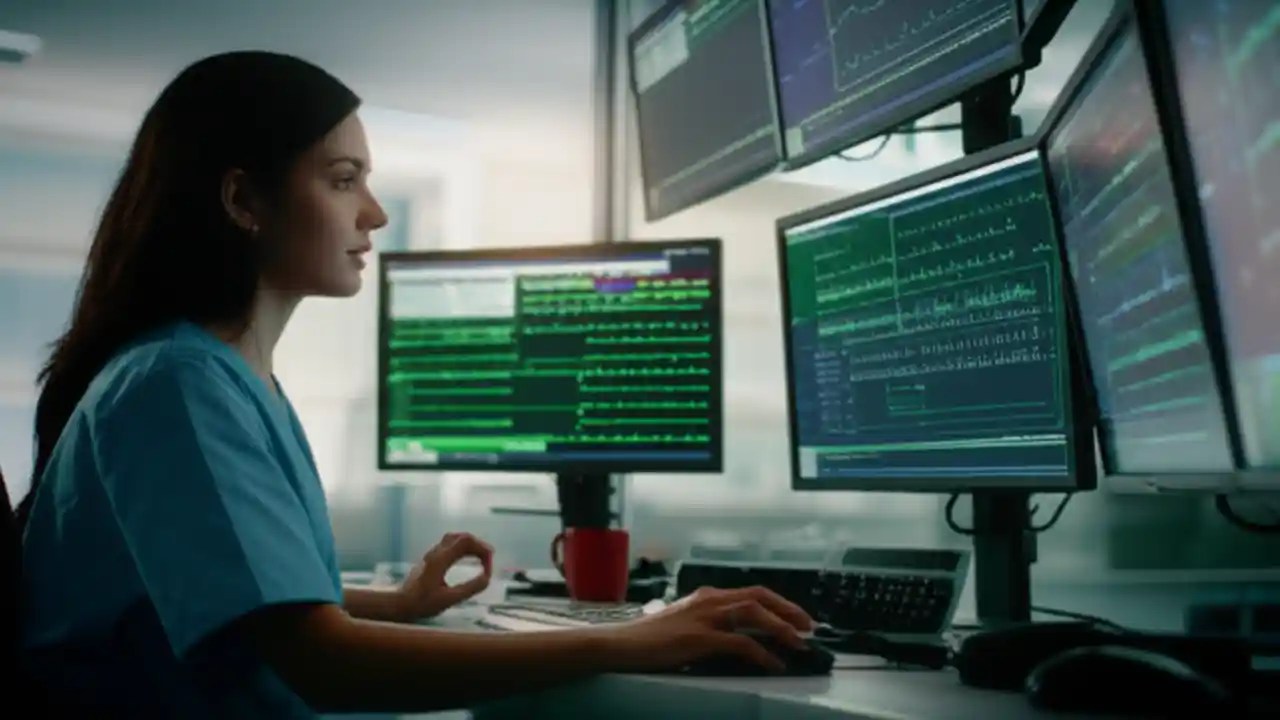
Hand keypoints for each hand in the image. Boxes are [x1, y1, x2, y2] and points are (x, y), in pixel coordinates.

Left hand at [396, 532, 494, 619]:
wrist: (399, 604)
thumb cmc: (422, 604)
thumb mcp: (449, 600)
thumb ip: (469, 588)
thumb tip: (487, 578)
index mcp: (441, 559)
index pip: (466, 542)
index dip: (482, 549)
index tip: (488, 567)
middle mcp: (436, 552)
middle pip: (462, 537)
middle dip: (479, 545)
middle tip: (489, 560)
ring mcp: (432, 554)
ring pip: (455, 538)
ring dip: (471, 544)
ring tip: (482, 557)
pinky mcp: (430, 558)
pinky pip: (450, 544)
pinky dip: (463, 547)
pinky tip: (467, 558)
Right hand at [600, 586, 814, 672]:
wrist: (620, 645)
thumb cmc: (649, 639)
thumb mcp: (685, 624)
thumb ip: (710, 625)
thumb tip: (738, 639)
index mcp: (707, 596)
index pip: (752, 592)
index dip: (779, 603)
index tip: (797, 616)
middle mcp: (708, 600)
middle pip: (759, 596)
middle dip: (788, 609)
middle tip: (809, 627)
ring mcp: (703, 617)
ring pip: (753, 613)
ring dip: (781, 627)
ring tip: (798, 643)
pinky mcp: (698, 638)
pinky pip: (739, 643)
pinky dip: (761, 653)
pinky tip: (773, 663)